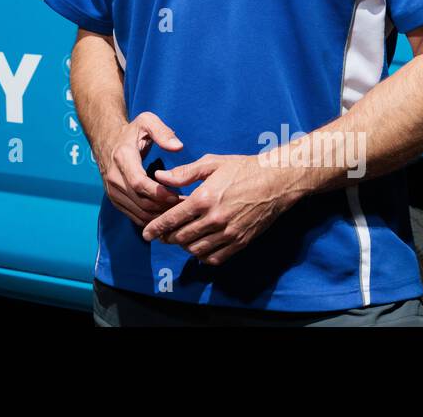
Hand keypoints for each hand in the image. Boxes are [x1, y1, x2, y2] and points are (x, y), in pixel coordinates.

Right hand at [94, 112, 184, 227]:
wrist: (106, 139)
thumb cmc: (131, 131)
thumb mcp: (147, 121)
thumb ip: (163, 132)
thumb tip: (178, 147)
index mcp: (122, 157)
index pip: (139, 183)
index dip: (158, 193)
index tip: (177, 196)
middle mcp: (114, 176)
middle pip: (140, 201)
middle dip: (163, 207)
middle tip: (184, 206)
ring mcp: (112, 190)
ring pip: (137, 212)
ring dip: (158, 215)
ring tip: (178, 212)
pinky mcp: (114, 199)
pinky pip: (133, 216)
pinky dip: (150, 219)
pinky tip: (165, 215)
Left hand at [142, 153, 301, 264]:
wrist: (276, 181)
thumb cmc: (242, 168)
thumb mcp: (211, 163)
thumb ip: (184, 173)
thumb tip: (160, 178)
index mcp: (204, 198)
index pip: (172, 219)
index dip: (155, 228)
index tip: (146, 233)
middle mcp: (214, 219)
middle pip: (181, 238)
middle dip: (167, 238)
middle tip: (162, 234)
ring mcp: (229, 233)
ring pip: (196, 250)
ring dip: (184, 247)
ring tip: (180, 239)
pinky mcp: (241, 242)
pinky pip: (216, 258)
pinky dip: (203, 256)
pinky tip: (199, 247)